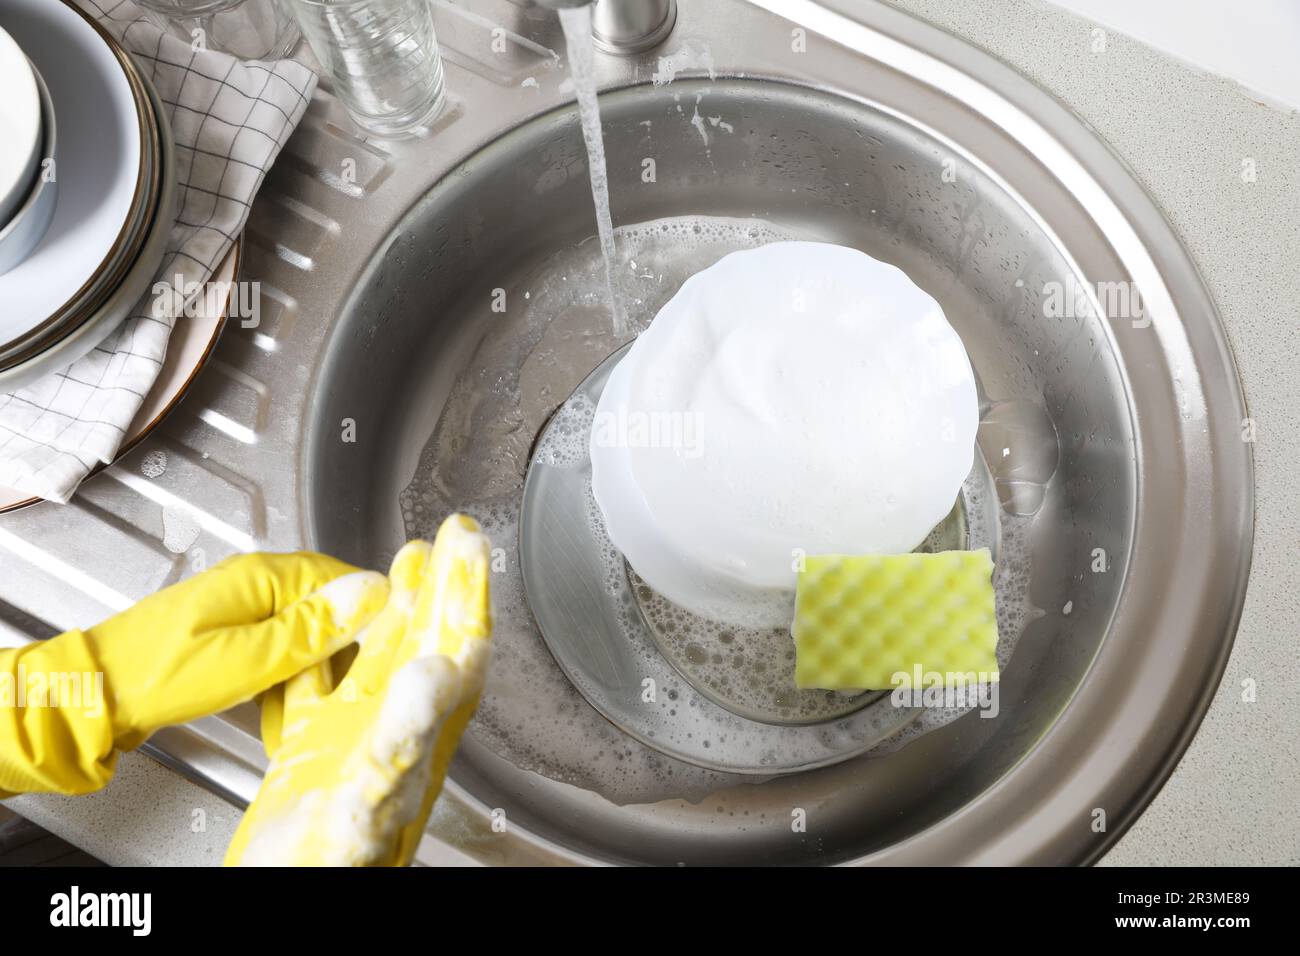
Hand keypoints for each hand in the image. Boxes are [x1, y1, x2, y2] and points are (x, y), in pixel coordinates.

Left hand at [0, 553, 388, 796]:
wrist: (93, 696)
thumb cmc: (159, 676)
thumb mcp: (248, 659)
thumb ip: (311, 628)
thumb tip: (370, 592)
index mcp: (265, 576)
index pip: (346, 579)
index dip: (371, 615)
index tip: (383, 652)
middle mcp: (258, 581)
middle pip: (329, 606)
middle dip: (340, 650)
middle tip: (338, 691)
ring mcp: (244, 605)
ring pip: (307, 631)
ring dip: (313, 668)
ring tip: (302, 704)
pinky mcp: (233, 632)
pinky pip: (280, 647)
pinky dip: (287, 675)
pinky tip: (278, 705)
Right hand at [224, 514, 492, 866]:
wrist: (287, 903)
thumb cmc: (330, 875)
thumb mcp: (371, 796)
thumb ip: (403, 733)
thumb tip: (437, 667)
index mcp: (419, 739)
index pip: (457, 649)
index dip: (467, 593)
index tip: (471, 542)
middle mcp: (393, 733)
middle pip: (430, 642)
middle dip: (444, 585)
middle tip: (453, 532)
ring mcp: (351, 740)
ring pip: (378, 658)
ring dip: (393, 609)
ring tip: (405, 561)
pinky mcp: (308, 755)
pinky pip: (315, 688)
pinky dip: (318, 651)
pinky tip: (315, 626)